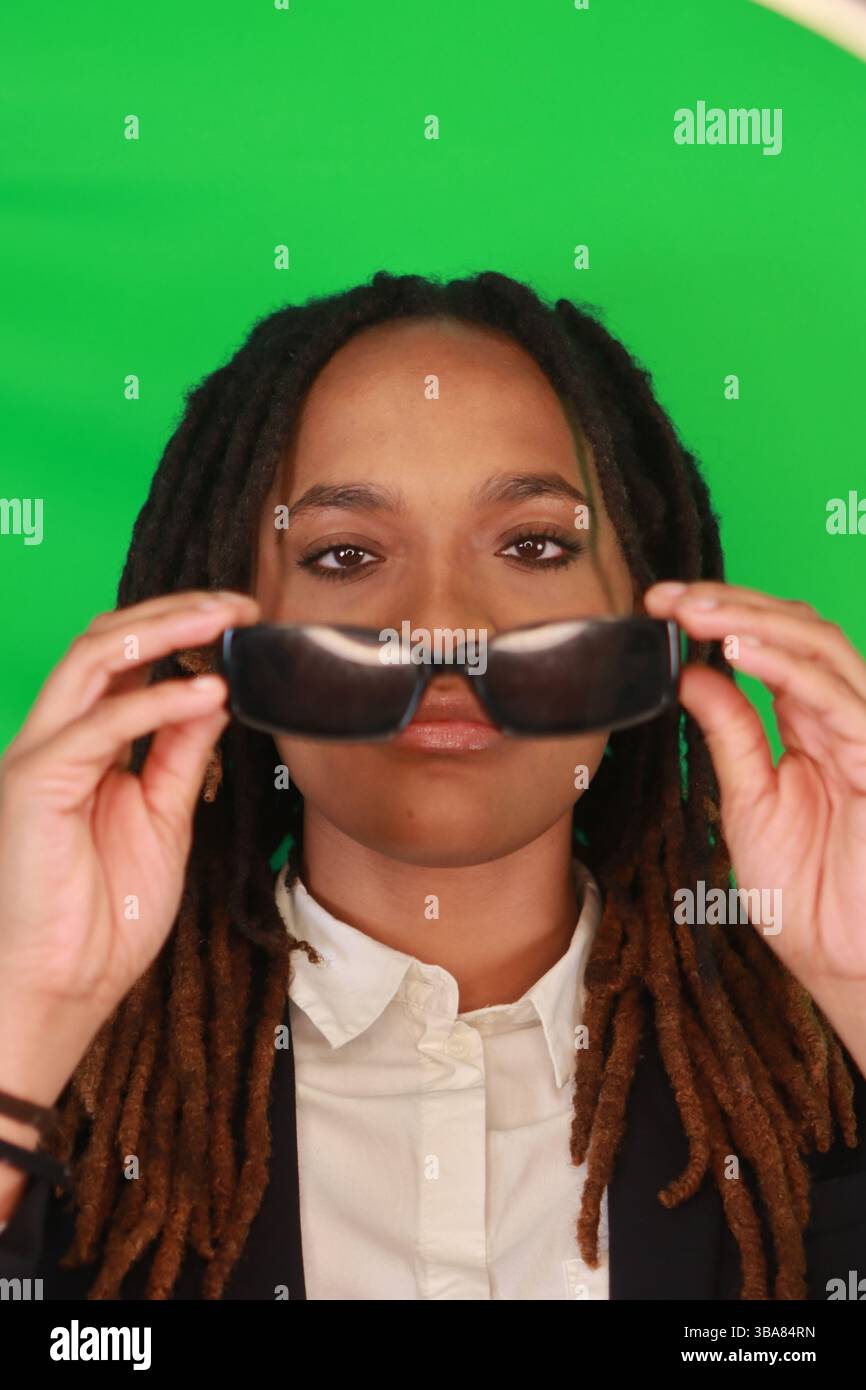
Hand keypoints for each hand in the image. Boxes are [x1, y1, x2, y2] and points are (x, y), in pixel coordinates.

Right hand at [0, 590, 258, 1050]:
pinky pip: (100, 726)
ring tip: (223, 620)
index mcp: (86, 746)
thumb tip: (213, 694)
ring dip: (164, 629)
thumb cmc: (104, 917)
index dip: (183, 629)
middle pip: (107, 641)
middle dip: (176, 612)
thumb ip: (183, 754)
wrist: (63, 987)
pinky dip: (157, 702)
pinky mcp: (36, 783)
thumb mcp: (165, 818)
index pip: (127, 660)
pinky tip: (206, 692)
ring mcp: (41, 756)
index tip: (242, 619)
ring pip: (93, 659)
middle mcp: (58, 739)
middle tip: (239, 604)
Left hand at [643, 580, 865, 1066]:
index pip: (771, 646)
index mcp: (811, 726)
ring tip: (694, 611)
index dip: (720, 617)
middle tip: (668, 597)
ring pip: (820, 648)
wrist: (845, 963)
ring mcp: (865, 735)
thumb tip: (694, 672)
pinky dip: (788, 668)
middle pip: (797, 630)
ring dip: (752, 620)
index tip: (660, 606)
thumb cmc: (808, 895)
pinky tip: (740, 653)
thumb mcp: (750, 802)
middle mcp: (842, 719)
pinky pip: (837, 699)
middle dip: (730, 604)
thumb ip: (731, 734)